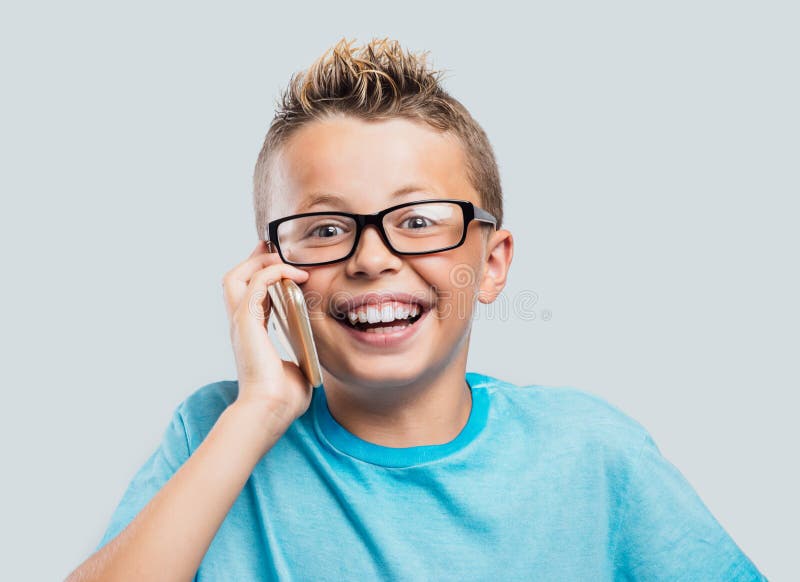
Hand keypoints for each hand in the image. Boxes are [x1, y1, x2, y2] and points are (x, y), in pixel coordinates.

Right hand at [222, 241, 313, 424]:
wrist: (269, 411)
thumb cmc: (283, 399)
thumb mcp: (297, 368)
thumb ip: (302, 355)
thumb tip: (316, 352)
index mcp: (252, 335)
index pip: (251, 295)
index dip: (264, 276)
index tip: (283, 264)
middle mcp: (241, 326)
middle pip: (235, 279)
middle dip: (254, 259)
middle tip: (276, 249)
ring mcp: (240, 323)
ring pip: (236, 276)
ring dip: (260, 262)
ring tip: (284, 258)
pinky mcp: (246, 322)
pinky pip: (255, 283)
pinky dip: (273, 272)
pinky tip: (295, 274)